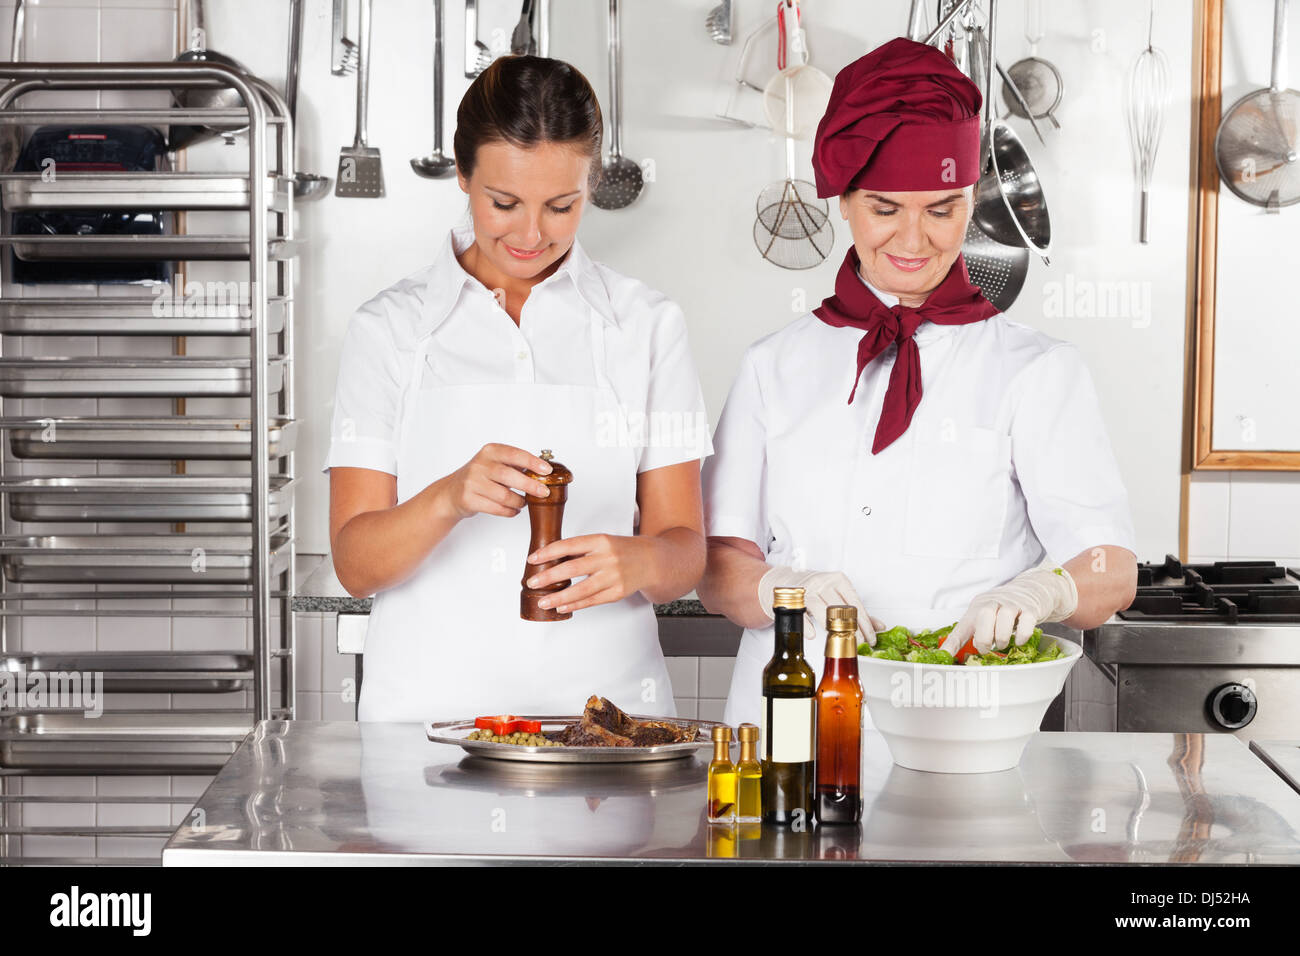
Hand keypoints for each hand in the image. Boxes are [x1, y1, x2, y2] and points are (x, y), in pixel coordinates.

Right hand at [440, 443, 552, 519]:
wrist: (452, 492)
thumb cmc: (480, 477)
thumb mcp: (495, 463)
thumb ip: (516, 464)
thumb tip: (544, 471)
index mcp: (489, 451)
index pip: (514, 454)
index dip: (532, 462)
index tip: (547, 470)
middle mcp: (479, 465)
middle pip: (509, 475)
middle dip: (530, 485)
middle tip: (544, 492)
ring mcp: (471, 482)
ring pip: (503, 495)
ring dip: (518, 501)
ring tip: (523, 503)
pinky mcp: (468, 499)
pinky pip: (495, 508)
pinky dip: (509, 511)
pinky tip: (514, 510)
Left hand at [525, 534, 651, 613]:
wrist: (651, 561)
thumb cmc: (622, 550)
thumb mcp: (603, 542)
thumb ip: (580, 550)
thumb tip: (551, 559)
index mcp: (601, 541)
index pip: (569, 545)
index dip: (548, 552)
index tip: (533, 559)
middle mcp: (607, 558)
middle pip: (572, 568)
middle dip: (548, 576)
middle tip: (532, 582)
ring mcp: (614, 577)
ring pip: (581, 590)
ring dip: (559, 597)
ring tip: (543, 601)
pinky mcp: (618, 592)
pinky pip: (592, 600)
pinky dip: (575, 605)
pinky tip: (562, 607)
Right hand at [757, 566, 880, 646]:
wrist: (786, 580)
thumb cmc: (816, 590)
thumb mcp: (838, 595)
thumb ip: (858, 611)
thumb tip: (880, 626)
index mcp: (839, 580)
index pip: (856, 604)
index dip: (865, 623)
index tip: (871, 638)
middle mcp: (824, 582)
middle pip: (842, 609)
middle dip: (853, 629)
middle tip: (860, 644)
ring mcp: (808, 590)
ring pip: (822, 609)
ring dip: (832, 628)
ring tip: (841, 641)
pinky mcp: (793, 599)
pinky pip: (801, 614)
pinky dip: (808, 625)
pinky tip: (814, 635)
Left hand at [941, 566, 1079, 654]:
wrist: (1031, 589)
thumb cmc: (1005, 607)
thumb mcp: (987, 614)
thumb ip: (977, 630)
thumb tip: (969, 651)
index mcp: (977, 607)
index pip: (961, 627)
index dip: (952, 643)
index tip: (944, 656)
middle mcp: (993, 602)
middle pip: (984, 615)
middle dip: (983, 638)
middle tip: (986, 649)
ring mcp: (1013, 604)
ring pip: (1004, 618)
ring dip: (1002, 638)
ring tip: (1002, 644)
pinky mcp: (1030, 609)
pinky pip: (1026, 623)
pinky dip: (1022, 636)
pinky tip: (1019, 641)